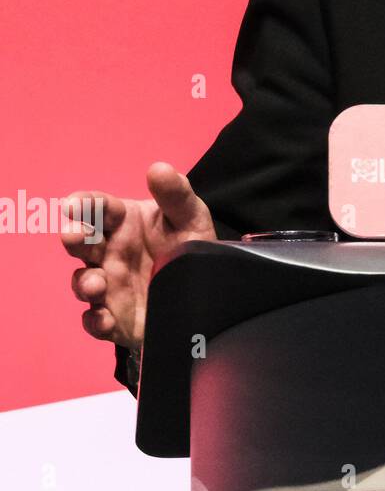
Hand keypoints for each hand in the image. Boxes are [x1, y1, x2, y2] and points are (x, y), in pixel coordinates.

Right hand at [60, 162, 217, 352]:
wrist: (204, 288)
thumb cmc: (188, 244)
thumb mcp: (190, 216)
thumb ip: (175, 194)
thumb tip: (158, 168)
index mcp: (122, 223)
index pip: (97, 208)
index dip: (84, 204)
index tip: (73, 204)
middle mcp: (108, 252)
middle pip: (81, 243)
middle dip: (73, 238)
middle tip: (73, 235)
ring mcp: (109, 286)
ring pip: (84, 283)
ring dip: (84, 283)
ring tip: (96, 284)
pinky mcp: (116, 318)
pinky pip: (96, 322)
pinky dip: (95, 322)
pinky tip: (104, 318)